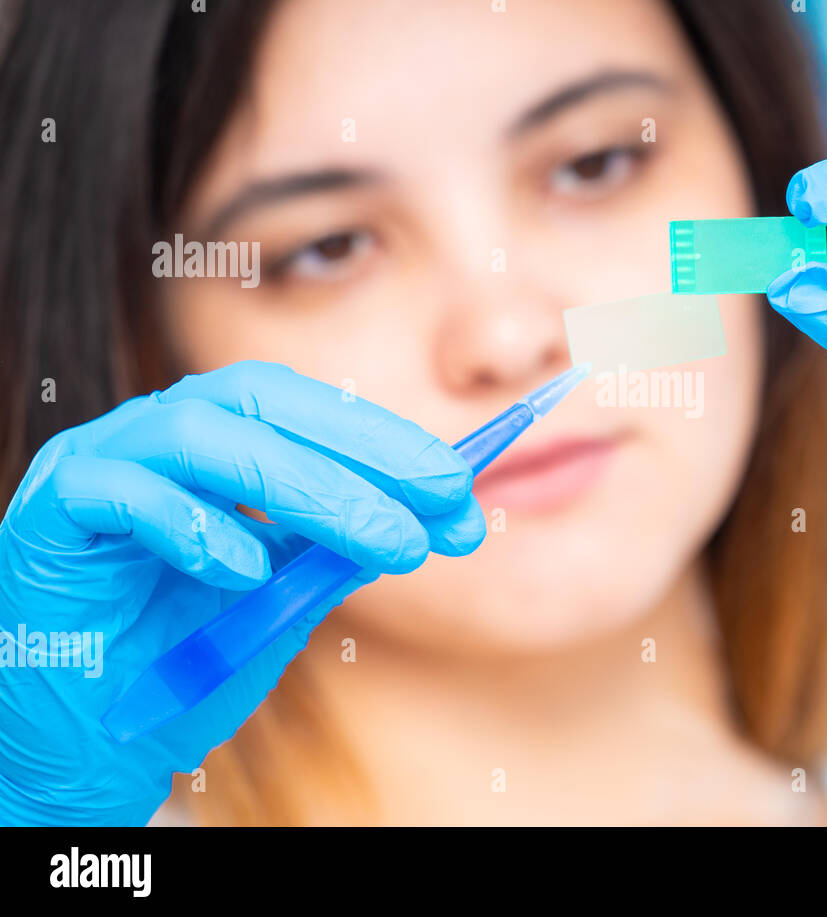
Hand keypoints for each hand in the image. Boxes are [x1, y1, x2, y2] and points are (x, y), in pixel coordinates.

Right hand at [0, 360, 483, 822]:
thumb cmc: (188, 658)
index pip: (307, 412)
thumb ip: (342, 550)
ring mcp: (96, 465)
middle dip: (362, 449)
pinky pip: (118, 493)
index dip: (388, 441)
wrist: (92, 739)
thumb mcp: (287, 598)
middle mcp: (157, 436)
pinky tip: (245, 572)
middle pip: (260, 403)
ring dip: (304, 485)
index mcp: (215, 444)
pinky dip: (190, 526)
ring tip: (381, 544)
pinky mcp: (48, 515)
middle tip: (442, 500)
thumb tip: (439, 515)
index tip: (461, 489)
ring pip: (197, 435)